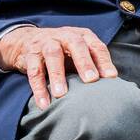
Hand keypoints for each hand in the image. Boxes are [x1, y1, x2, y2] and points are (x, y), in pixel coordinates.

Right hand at [0, 25, 117, 109]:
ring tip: (61, 94)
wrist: (27, 41)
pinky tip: (44, 104)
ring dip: (57, 75)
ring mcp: (46, 43)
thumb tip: (112, 89)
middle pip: (76, 45)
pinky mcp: (30, 54)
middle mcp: (64, 35)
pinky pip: (34, 71)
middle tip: (91, 80)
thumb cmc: (62, 52)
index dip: (104, 61)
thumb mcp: (78, 54)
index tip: (111, 77)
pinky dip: (38, 88)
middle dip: (84, 62)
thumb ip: (92, 65)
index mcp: (81, 36)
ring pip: (53, 55)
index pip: (96, 46)